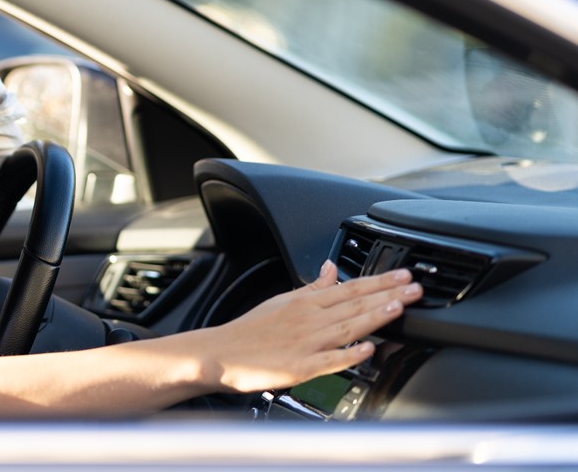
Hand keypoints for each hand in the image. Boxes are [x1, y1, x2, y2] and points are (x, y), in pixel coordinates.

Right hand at [200, 261, 421, 393]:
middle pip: (354, 305)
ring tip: (398, 308)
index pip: (349, 288)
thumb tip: (332, 268)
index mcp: (304, 303)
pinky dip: (348, 355)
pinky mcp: (298, 367)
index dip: (379, 281)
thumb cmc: (250, 330)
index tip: (404, 275)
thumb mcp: (280, 300)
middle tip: (415, 288)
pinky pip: (327, 361)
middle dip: (388, 295)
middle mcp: (308, 320)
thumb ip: (312, 287)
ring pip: (346, 327)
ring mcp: (304, 344)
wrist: (220, 353)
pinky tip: (366, 350)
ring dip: (374, 317)